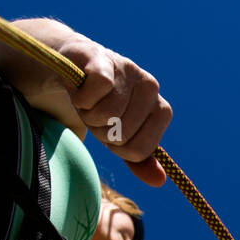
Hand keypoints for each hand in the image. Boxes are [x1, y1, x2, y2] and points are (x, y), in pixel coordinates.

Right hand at [54, 34, 172, 185]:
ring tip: (89, 101)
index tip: (113, 132)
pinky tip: (81, 88)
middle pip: (121, 134)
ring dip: (89, 114)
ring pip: (107, 114)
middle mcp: (151, 88)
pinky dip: (81, 97)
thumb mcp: (122, 137)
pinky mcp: (104, 59)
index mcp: (161, 111)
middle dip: (101, 130)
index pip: (140, 150)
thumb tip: (159, 180)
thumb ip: (139, 159)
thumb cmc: (104, 107)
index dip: (118, 148)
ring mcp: (129, 70)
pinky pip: (96, 91)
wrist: (78, 70)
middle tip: (97, 114)